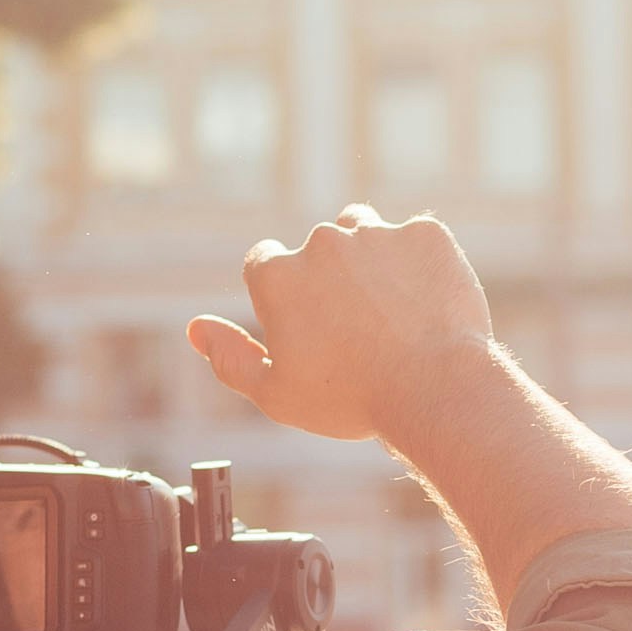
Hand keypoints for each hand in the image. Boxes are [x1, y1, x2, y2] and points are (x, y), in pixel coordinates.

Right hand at [187, 206, 495, 444]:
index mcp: (278, 274)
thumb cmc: (350, 400)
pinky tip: (429, 305)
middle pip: (319, 245)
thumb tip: (197, 330)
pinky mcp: (427, 234)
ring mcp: (378, 233)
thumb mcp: (276, 395)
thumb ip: (230, 359)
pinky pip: (418, 240)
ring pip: (365, 230)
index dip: (286, 295)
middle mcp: (322, 241)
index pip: (264, 262)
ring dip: (371, 257)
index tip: (310, 326)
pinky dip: (422, 265)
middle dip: (333, 277)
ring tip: (392, 309)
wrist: (434, 390)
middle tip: (359, 329)